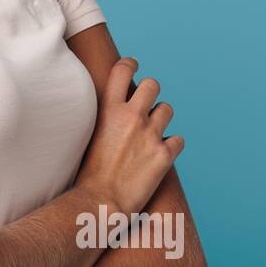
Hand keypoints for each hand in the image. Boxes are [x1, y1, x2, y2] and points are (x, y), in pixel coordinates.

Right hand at [76, 57, 184, 215]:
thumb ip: (103, 118)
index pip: (123, 69)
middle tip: (145, 105)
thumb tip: (111, 107)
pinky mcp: (165, 155)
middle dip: (151, 93)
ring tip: (152, 132)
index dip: (130, 64)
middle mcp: (131, 117)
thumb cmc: (87, 173)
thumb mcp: (87, 135)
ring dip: (161, 118)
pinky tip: (162, 154)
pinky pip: (178, 140)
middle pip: (152, 85)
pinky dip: (171, 146)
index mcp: (108, 109)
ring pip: (167, 110)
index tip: (133, 66)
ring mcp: (150, 135)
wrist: (100, 202)